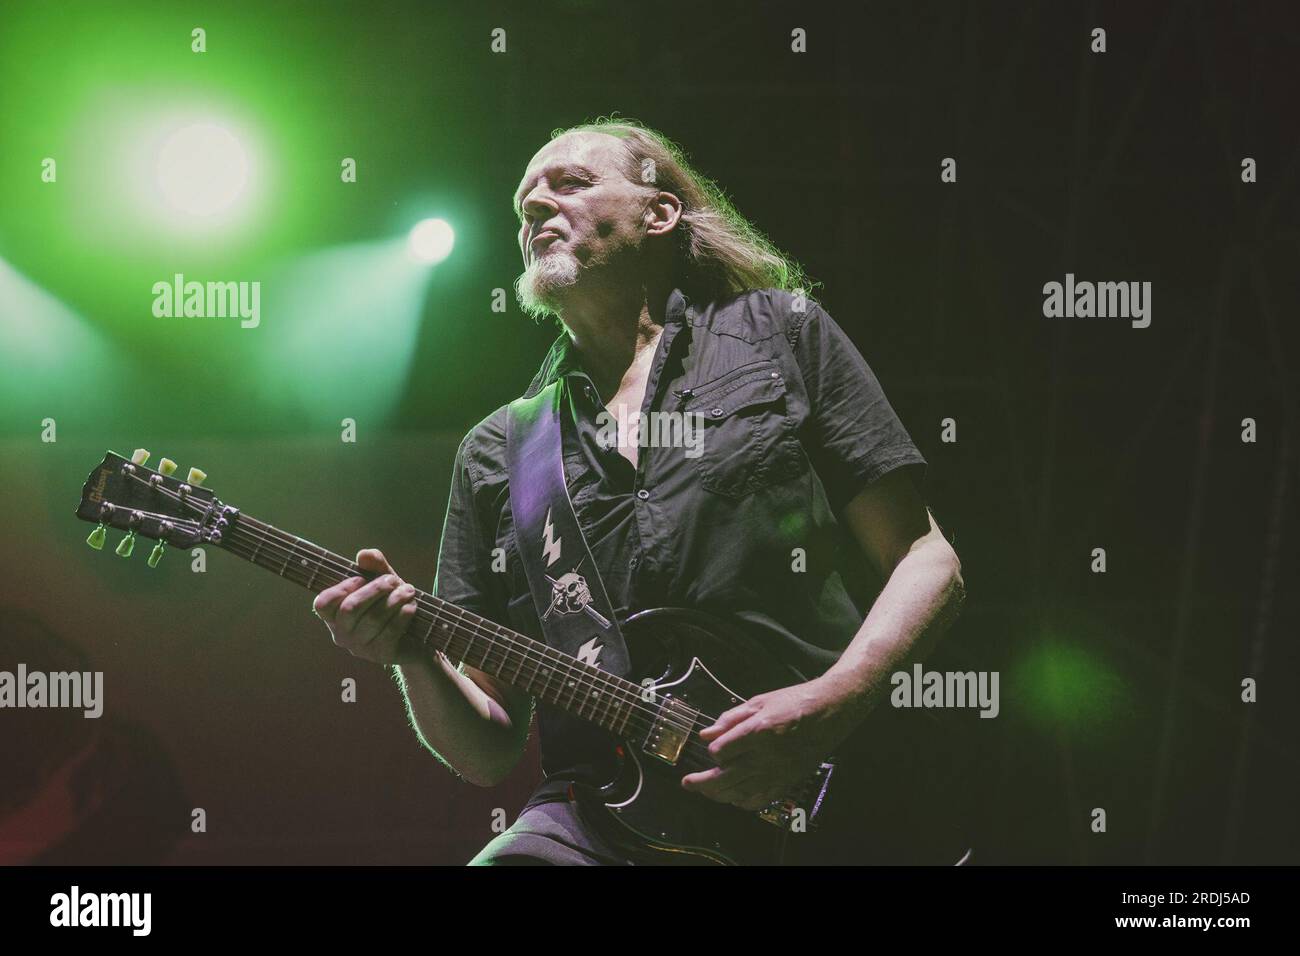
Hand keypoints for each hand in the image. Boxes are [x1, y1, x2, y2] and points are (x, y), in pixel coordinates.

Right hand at [312, 548, 419, 666]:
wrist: (416, 637)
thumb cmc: (391, 604)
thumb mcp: (383, 581)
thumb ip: (374, 565)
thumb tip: (364, 555)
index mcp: (335, 617)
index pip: (323, 604)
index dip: (341, 588)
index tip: (361, 578)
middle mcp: (342, 635)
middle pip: (350, 609)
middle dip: (374, 590)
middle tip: (393, 580)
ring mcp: (361, 648)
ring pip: (373, 619)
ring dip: (394, 599)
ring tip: (409, 590)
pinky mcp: (382, 655)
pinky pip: (390, 631)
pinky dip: (403, 614)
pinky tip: (411, 606)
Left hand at [681, 677, 857, 812]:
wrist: (829, 712)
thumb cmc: (793, 701)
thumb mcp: (758, 701)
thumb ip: (730, 719)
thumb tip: (705, 734)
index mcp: (758, 732)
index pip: (720, 752)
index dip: (713, 750)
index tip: (715, 745)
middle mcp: (765, 757)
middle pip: (723, 779)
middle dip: (701, 783)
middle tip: (687, 782)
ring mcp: (777, 773)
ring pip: (738, 794)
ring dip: (717, 794)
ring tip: (704, 790)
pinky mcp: (786, 782)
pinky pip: (759, 801)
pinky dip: (742, 802)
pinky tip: (734, 797)